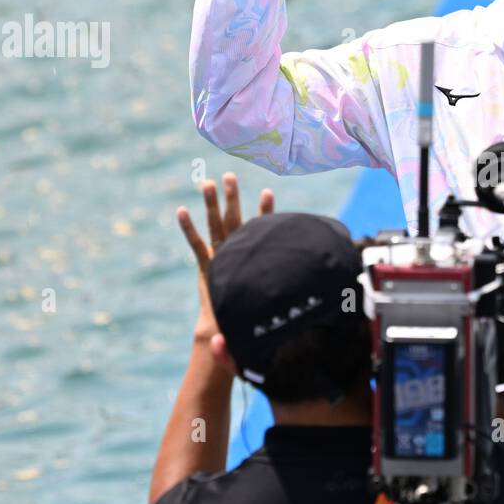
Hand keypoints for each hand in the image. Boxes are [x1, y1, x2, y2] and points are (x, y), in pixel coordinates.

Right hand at [177, 173, 274, 342]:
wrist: (232, 327)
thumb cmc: (255, 311)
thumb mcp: (276, 293)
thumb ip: (291, 283)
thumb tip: (322, 286)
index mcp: (251, 255)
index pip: (259, 228)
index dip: (265, 211)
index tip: (268, 191)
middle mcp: (235, 251)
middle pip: (233, 219)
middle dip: (232, 198)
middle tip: (230, 175)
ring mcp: (219, 256)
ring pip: (215, 226)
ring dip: (212, 205)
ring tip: (209, 183)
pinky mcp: (206, 266)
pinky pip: (196, 244)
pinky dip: (188, 228)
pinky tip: (182, 210)